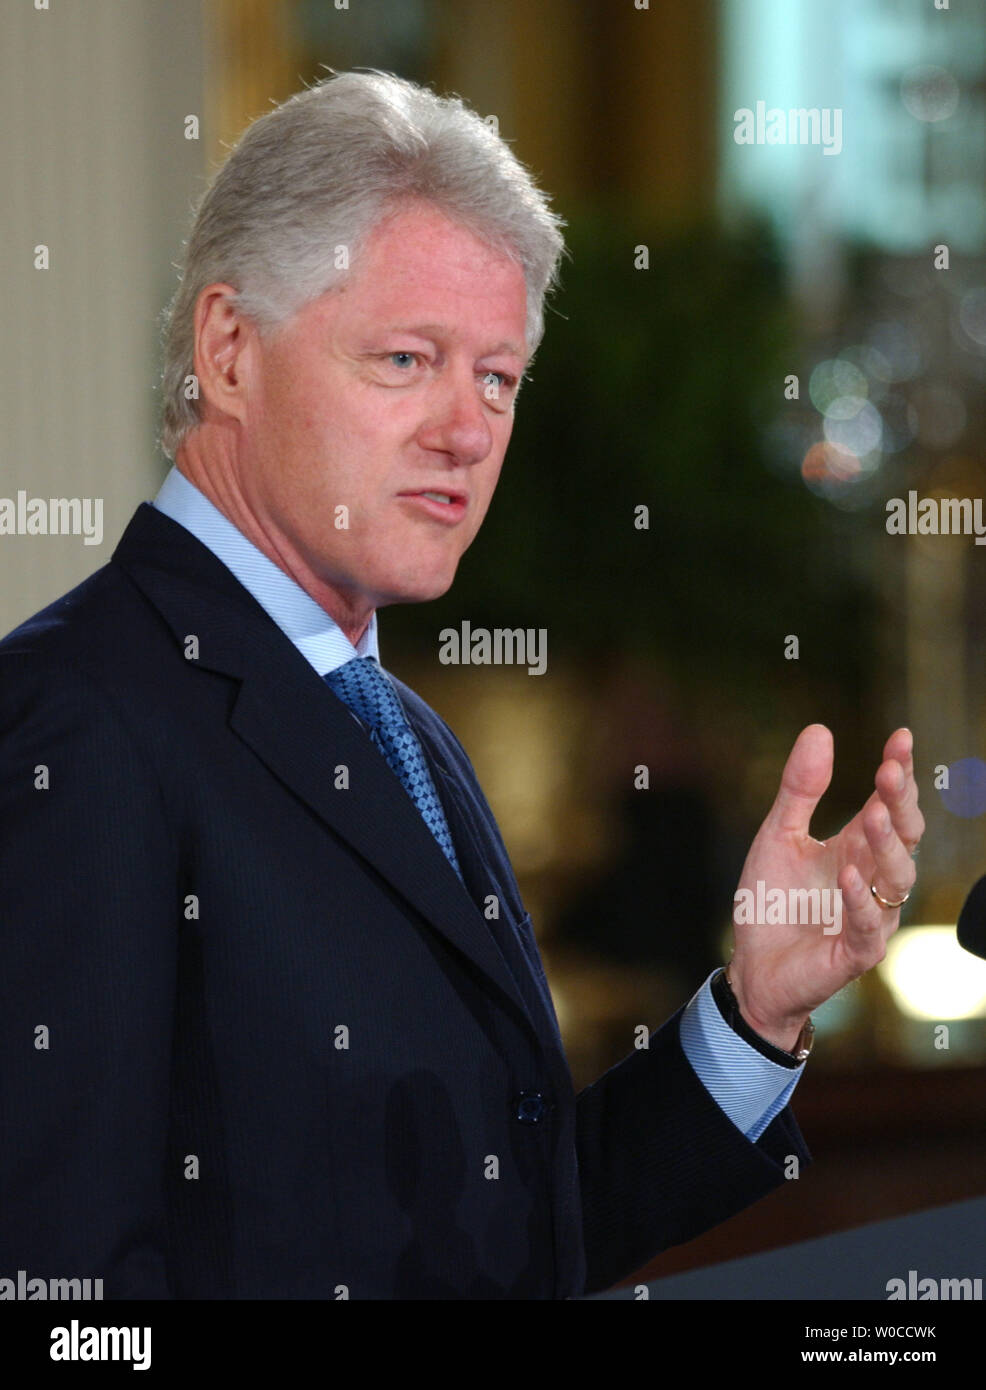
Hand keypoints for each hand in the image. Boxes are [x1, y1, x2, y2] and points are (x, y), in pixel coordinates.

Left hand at [729, 725, 923, 1051]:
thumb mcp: (778, 835)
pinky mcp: (855, 952)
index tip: (901, 737)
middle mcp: (873, 879)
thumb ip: (800, 789)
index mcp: (857, 848)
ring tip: (871, 814)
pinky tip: (848, 876)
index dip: (900, 772)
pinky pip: (868, 925)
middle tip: (889, 770)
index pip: (890, 804)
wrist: (752, 967)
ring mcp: (870, 915)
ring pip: (897, 878)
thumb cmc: (772, 903)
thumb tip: (820, 729)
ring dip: (885, 845)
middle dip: (900, 803)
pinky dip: (859, 900)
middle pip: (905, 836)